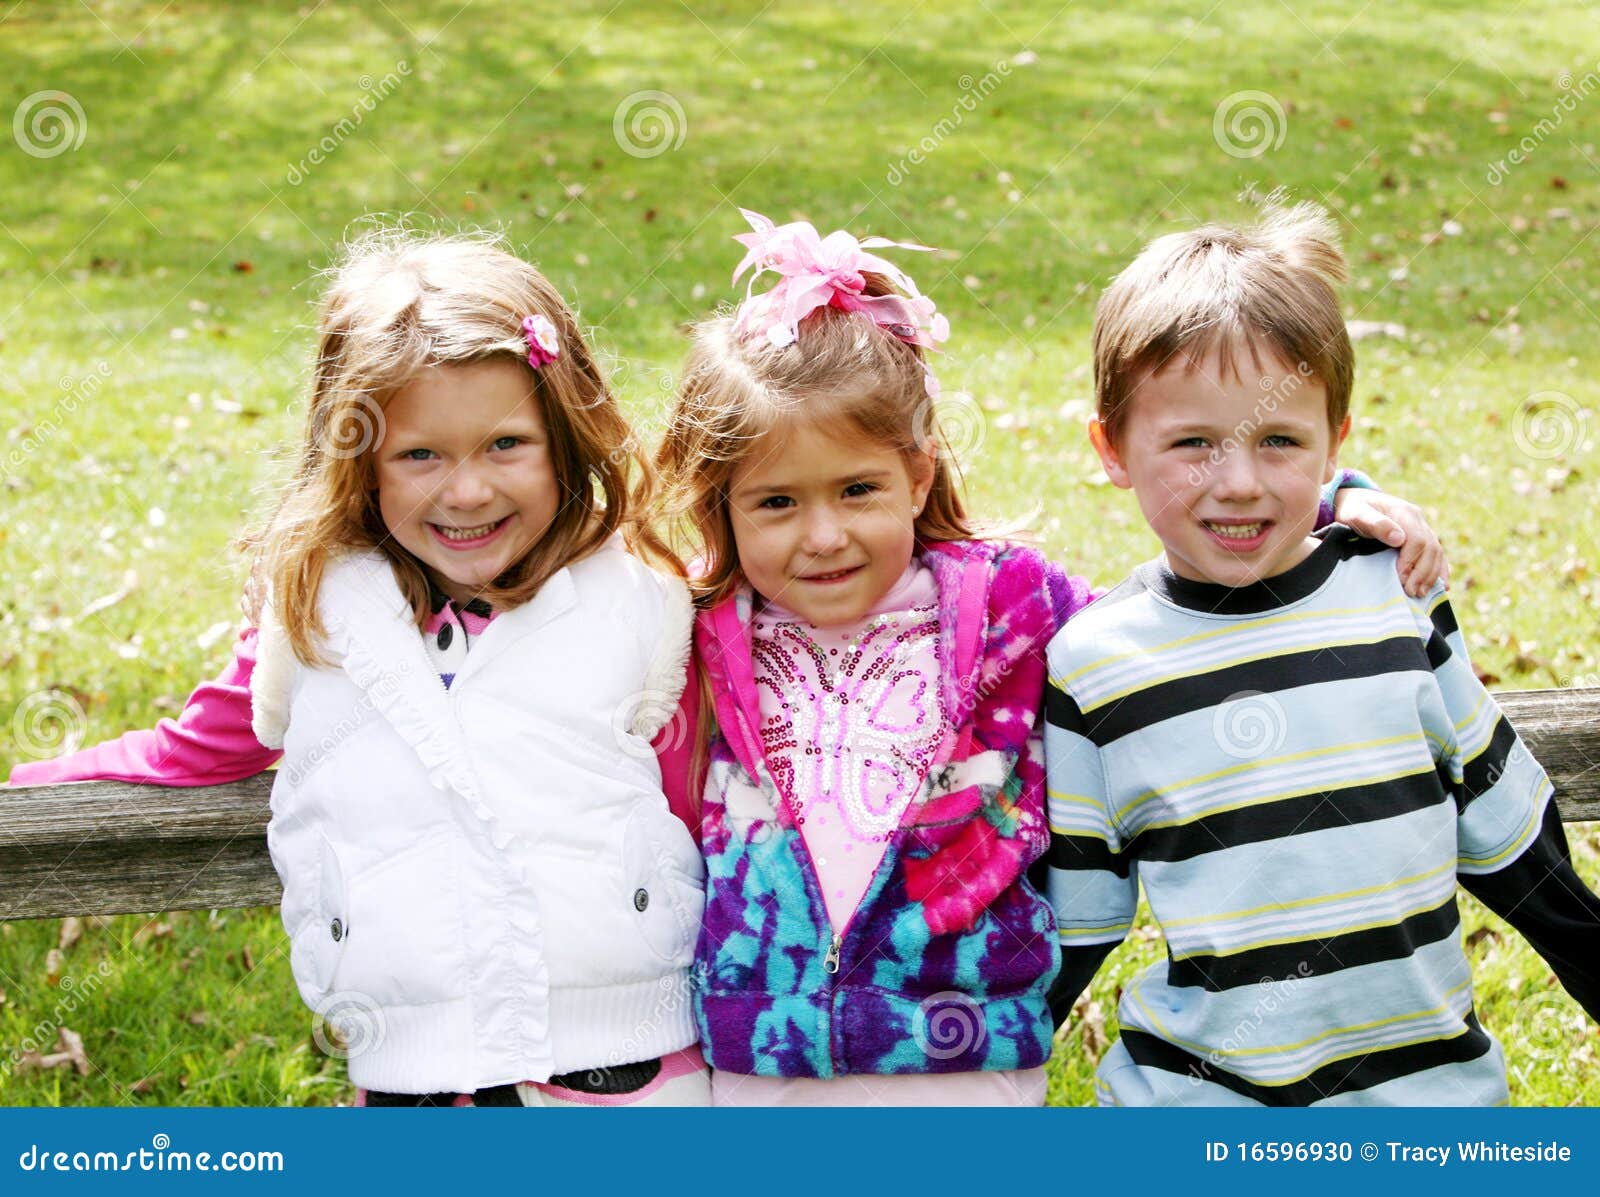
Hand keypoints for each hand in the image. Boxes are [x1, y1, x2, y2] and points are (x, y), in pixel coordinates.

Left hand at [1333, 489, 1447, 597]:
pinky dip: (1440, 570)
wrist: (1355, 502)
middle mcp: (1418, 520)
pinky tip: (1441, 586)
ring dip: (1431, 575)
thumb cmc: (1353, 509)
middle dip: (1422, 572)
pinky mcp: (1421, 537)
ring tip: (1420, 593)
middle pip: (1431, 548)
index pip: (1417, 540)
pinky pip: (1437, 554)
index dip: (1411, 561)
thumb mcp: (1357, 513)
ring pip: (1437, 553)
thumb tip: (1399, 539)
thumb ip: (1376, 524)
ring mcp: (1422, 528)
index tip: (1400, 578)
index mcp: (1404, 513)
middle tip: (1411, 592)